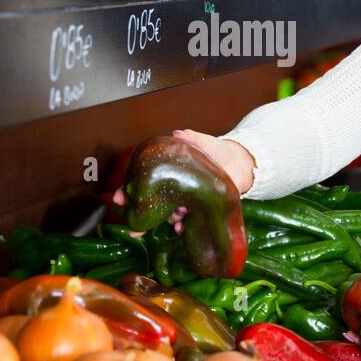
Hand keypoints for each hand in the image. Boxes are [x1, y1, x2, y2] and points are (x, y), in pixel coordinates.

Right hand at [110, 128, 256, 232]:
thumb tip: (177, 133)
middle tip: (133, 227)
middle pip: (153, 205)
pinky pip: (188, 223)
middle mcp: (176, 189)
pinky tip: (181, 228)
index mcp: (170, 173)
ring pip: (169, 215)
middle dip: (141, 218)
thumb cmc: (218, 150)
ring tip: (173, 217)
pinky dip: (182, 227)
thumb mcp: (201, 141)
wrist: (242, 162)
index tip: (119, 198)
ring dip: (167, 219)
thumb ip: (189, 138)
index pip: (145, 183)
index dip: (129, 191)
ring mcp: (188, 201)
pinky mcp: (202, 210)